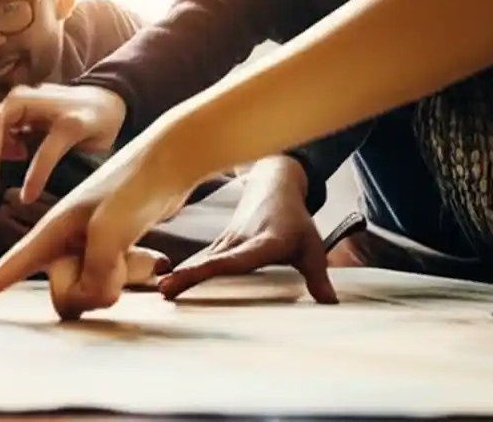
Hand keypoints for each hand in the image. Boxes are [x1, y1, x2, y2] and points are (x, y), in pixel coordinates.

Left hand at [0, 84, 126, 202]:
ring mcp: (48, 107)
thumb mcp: (41, 127)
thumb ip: (20, 136)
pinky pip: (45, 151)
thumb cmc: (75, 117)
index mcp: (18, 102)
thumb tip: (3, 155)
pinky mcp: (70, 124)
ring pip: (5, 124)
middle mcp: (27, 98)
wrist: (114, 101)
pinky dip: (34, 174)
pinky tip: (29, 194)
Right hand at [0, 140, 195, 318]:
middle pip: (65, 296)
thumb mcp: (112, 227)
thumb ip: (98, 270)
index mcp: (50, 232)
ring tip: (134, 248)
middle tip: (118, 253)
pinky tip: (145, 252)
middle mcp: (63, 243)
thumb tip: (95, 298)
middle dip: (93, 287)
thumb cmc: (135, 186)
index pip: (8, 268)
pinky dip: (131, 273)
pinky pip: (111, 283)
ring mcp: (85, 249)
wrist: (169, 162)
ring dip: (119, 279)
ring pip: (92, 293)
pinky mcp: (107, 252)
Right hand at [158, 157, 336, 303]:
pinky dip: (185, 272)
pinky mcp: (220, 245)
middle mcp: (239, 241)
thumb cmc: (294, 220)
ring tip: (162, 292)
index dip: (214, 268)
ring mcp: (226, 242)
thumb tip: (330, 304)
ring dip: (181, 275)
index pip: (236, 259)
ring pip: (202, 260)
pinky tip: (169, 286)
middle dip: (188, 275)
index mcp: (263, 242)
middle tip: (165, 290)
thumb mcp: (312, 246)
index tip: (196, 274)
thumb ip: (318, 276)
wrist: (274, 186)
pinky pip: (201, 260)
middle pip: (211, 261)